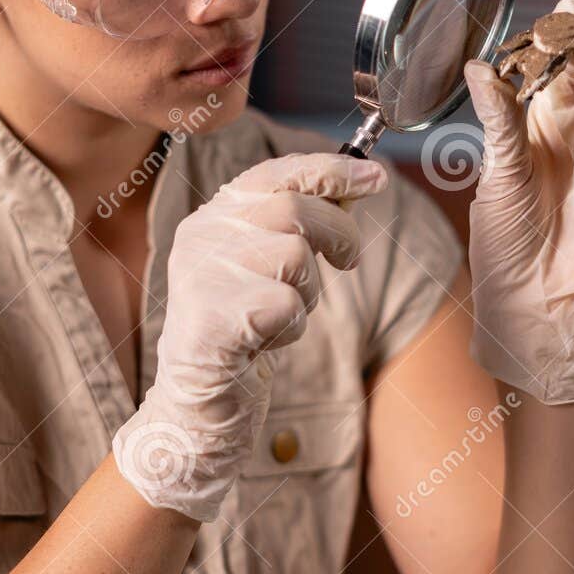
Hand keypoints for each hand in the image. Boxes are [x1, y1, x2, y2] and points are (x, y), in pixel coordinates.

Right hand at [112, 152, 386, 518]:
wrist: (198, 403)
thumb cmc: (242, 333)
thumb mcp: (265, 268)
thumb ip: (296, 227)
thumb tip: (356, 186)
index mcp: (211, 219)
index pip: (274, 173)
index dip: (331, 169)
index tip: (376, 176)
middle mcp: (201, 238)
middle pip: (294, 209)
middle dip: (339, 233)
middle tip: (349, 260)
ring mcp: (203, 276)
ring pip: (295, 256)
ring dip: (309, 291)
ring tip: (282, 315)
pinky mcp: (214, 318)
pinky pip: (288, 305)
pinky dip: (293, 327)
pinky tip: (266, 342)